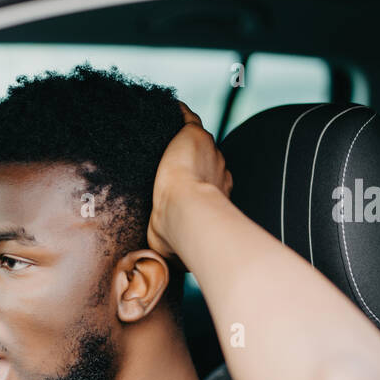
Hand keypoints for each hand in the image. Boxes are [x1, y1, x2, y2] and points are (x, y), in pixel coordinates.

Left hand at [148, 103, 232, 261]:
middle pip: (206, 158)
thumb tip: (162, 272)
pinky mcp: (193, 135)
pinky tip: (167, 108)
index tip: (184, 184)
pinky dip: (178, 112)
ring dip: (183, 135)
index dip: (197, 181)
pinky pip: (186, 117)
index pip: (209, 180)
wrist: (186, 212)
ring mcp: (208, 150)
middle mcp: (218, 169)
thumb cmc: (182, 235)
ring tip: (165, 132)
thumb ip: (171, 254)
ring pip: (197, 137)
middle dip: (193, 159)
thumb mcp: (175, 246)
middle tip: (172, 163)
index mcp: (217, 192)